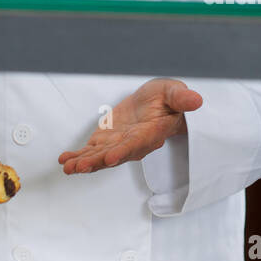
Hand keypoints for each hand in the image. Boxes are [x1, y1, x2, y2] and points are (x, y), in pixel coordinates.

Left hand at [58, 78, 202, 175]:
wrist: (157, 104)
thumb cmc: (168, 99)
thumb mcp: (174, 93)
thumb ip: (181, 99)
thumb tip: (196, 100)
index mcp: (150, 133)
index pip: (136, 144)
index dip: (123, 151)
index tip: (110, 158)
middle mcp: (133, 144)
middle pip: (114, 156)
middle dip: (96, 162)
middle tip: (80, 167)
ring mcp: (118, 144)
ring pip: (100, 157)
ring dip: (83, 162)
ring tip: (68, 166)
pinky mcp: (107, 142)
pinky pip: (91, 152)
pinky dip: (77, 156)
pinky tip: (64, 160)